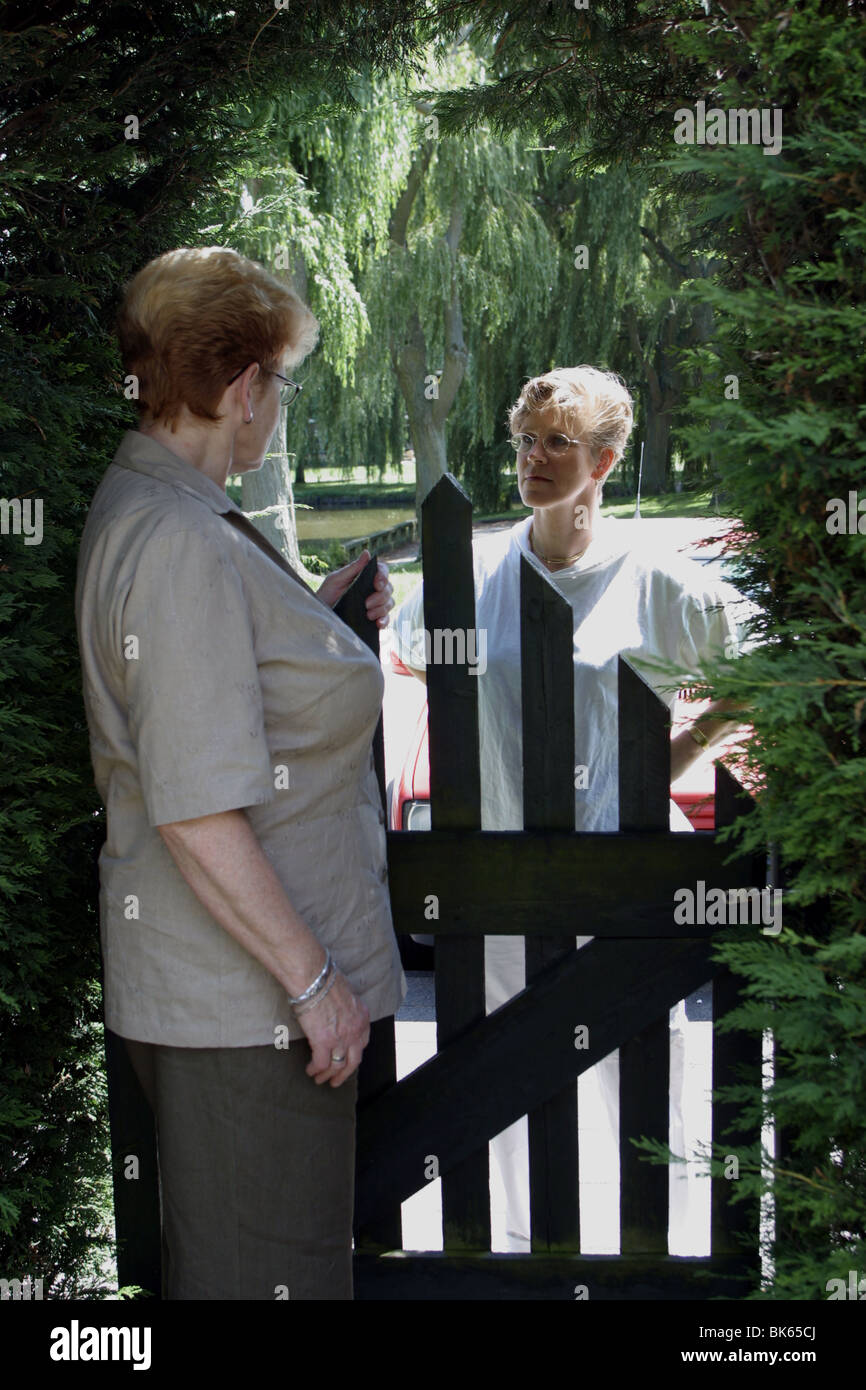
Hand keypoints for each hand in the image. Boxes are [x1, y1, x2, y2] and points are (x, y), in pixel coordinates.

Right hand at [296, 970, 370, 1086]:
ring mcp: (341, 1038)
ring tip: (320, 1079)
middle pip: (354, 1061)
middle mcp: (355, 1031)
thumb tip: (337, 1012)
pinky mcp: (323, 1042)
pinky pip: (321, 1064)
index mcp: (362, 1017)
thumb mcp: (346, 993)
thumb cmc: (326, 978)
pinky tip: (310, 1071)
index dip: (355, 1054)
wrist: (315, 978)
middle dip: (345, 1074)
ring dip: (328, 1075)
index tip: (348, 1059)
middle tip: (337, 1081)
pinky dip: (315, 1070)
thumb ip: (346, 1007)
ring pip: (338, 1066)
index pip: (363, 1043)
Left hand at [316, 550, 394, 628]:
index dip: (383, 576)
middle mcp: (373, 588)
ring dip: (382, 609)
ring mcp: (375, 603)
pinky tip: (378, 624)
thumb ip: (353, 568)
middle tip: (366, 604)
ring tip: (368, 615)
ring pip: (390, 602)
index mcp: (365, 575)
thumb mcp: (336, 579)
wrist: (321, 614)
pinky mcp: (374, 618)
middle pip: (388, 588)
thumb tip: (367, 553)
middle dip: (380, 596)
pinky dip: (385, 621)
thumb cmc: (326, 594)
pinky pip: (387, 618)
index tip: (377, 584)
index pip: (382, 571)